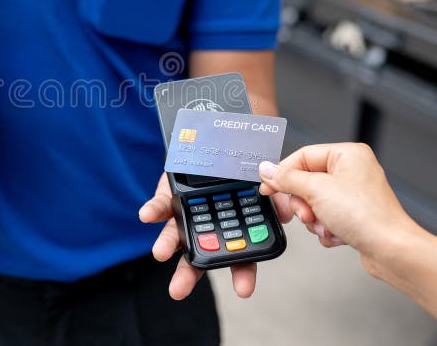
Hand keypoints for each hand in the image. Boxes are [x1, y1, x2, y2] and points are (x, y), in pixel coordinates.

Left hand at [139, 172, 293, 299]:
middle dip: (187, 275)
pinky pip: (160, 205)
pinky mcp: (169, 197)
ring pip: (175, 235)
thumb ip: (275, 197)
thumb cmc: (238, 171)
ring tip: (160, 254)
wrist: (213, 145)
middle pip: (197, 256)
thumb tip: (290, 212)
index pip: (239, 258)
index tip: (244, 290)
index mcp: (232, 231)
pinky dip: (152, 210)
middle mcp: (206, 228)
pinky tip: (146, 216)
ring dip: (166, 245)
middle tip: (178, 291)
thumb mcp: (262, 183)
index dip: (243, 274)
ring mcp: (186, 215)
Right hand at [258, 142, 417, 269]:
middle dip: (303, 203)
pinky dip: (325, 228)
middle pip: (306, 182)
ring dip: (314, 219)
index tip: (268, 188)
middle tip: (304, 213)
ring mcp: (353, 194)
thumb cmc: (368, 216)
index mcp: (347, 155)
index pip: (302, 156)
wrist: (391, 250)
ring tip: (325, 226)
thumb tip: (267, 169)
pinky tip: (337, 234)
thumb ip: (287, 179)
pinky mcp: (354, 215)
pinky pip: (325, 217)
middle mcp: (352, 171)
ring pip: (313, 203)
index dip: (282, 173)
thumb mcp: (316, 191)